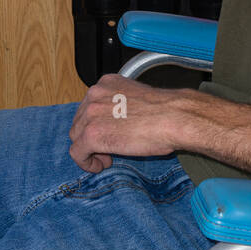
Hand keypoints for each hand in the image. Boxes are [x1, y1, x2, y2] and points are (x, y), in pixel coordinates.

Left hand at [67, 75, 197, 172]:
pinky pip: (77, 152)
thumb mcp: (136, 99)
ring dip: (90, 150)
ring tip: (107, 158)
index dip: (97, 123)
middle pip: (80, 120)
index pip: (90, 105)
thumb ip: (120, 105)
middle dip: (91, 136)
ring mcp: (91, 113)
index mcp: (107, 83)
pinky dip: (86, 163)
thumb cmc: (165, 111)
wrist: (174, 118)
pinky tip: (100, 166)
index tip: (109, 133)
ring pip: (77, 136)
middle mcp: (95, 94)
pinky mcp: (91, 134)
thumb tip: (117, 122)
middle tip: (108, 149)